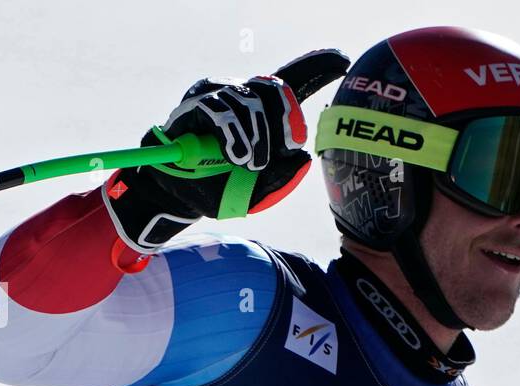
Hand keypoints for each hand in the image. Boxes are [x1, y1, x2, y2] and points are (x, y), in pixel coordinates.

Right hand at [103, 49, 349, 257]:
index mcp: (264, 114)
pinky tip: (234, 155)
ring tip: (248, 163)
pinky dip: (233, 135)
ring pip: (251, 101)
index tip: (343, 59)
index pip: (294, 82)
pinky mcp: (199, 99)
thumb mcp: (255, 193)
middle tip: (279, 150)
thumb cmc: (217, 188)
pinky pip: (222, 108)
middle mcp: (244, 96)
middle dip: (285, 120)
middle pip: (278, 88)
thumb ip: (280, 180)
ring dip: (256, 137)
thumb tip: (303, 158)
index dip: (318, 67)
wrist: (177, 193)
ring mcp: (221, 93)